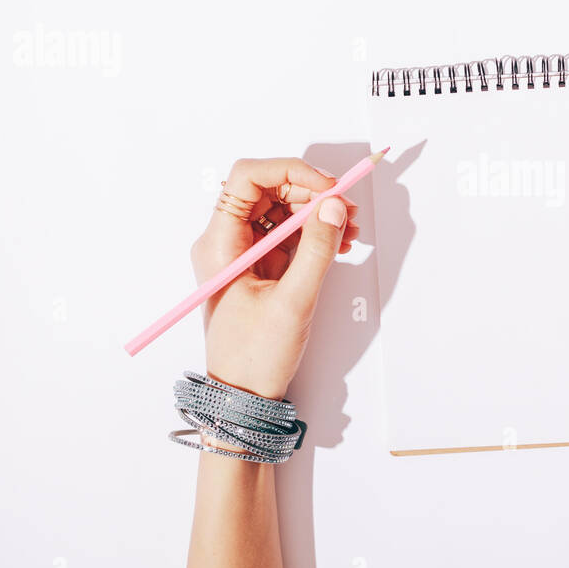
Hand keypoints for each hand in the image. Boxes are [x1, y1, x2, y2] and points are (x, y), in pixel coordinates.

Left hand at [190, 157, 359, 399]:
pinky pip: (287, 233)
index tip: (327, 187)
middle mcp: (227, 241)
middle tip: (345, 207)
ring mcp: (244, 253)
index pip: (247, 178)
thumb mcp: (292, 302)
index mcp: (220, 243)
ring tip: (348, 228)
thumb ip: (317, 250)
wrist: (243, 396)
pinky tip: (338, 242)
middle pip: (267, 189)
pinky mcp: (260, 266)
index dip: (289, 171)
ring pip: (280, 208)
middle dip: (309, 191)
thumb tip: (334, 207)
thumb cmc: (254, 356)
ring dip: (316, 211)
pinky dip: (313, 231)